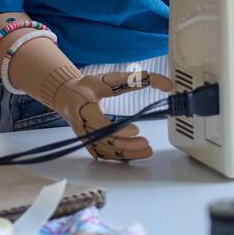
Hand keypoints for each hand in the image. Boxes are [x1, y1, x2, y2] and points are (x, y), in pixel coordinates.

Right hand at [47, 70, 175, 160]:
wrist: (65, 96)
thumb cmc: (88, 86)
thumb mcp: (111, 78)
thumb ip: (138, 79)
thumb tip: (167, 84)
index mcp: (84, 106)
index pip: (100, 123)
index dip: (119, 130)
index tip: (137, 130)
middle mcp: (82, 124)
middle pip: (104, 141)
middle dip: (126, 146)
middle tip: (146, 144)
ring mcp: (84, 136)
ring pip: (105, 151)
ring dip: (125, 154)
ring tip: (146, 151)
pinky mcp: (88, 142)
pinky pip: (103, 154)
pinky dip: (118, 156)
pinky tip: (133, 155)